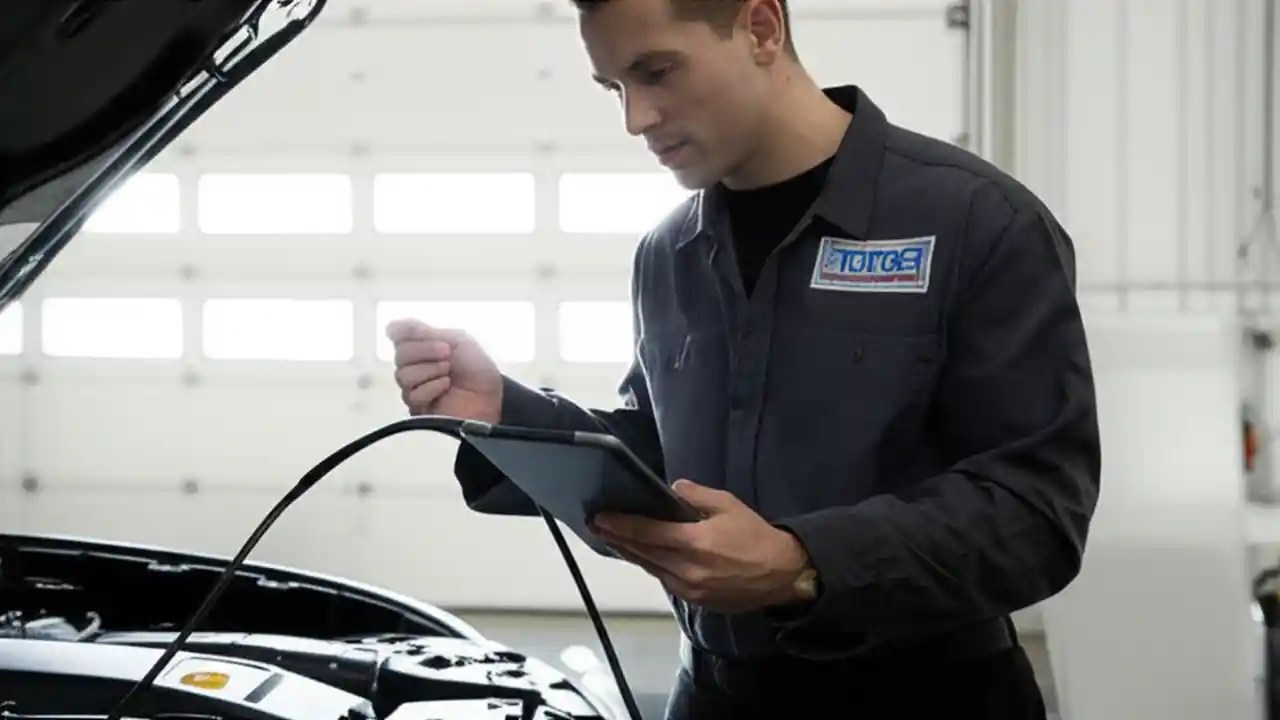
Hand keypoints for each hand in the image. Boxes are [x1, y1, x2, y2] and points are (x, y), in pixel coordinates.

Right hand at [386, 318, 502, 422]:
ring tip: (449, 373)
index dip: (406, 332)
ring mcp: (414, 387)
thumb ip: (426, 332)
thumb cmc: (477, 368)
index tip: (420, 333)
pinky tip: (445, 387)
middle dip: (424, 351)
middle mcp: (414, 365)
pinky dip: (432, 388)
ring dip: (430, 370)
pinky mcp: (417, 408)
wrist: (488, 396)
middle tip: (447, 354)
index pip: (398, 335)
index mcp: (423, 346)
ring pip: (403, 375)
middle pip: (400, 354)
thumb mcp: (458, 340)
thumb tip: (393, 327)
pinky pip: (413, 394)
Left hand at [590, 479, 810, 613]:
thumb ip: (697, 495)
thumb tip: (673, 489)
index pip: (647, 533)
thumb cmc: (756, 536)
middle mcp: (687, 569)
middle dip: (618, 539)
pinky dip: (652, 566)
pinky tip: (643, 556)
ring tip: (613, 539)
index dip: (621, 525)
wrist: (782, 574)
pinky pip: (666, 580)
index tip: (601, 517)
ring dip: (631, 554)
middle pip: (642, 553)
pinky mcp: (696, 600)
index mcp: (695, 543)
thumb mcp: (729, 505)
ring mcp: (690, 588)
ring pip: (651, 568)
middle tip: (598, 526)